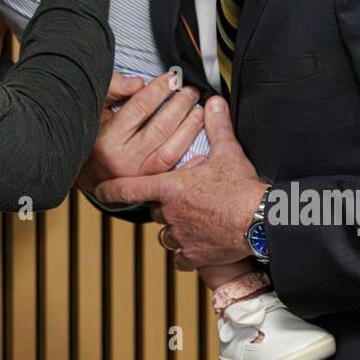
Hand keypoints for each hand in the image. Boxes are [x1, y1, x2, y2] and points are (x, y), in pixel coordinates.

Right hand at [75, 71, 203, 196]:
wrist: (89, 176)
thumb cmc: (93, 135)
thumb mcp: (95, 108)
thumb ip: (113, 89)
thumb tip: (138, 82)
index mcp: (108, 139)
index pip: (139, 108)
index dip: (158, 90)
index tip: (171, 78)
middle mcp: (124, 159)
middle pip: (160, 128)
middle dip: (180, 106)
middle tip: (190, 90)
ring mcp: (138, 176)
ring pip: (170, 151)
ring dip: (189, 128)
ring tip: (198, 110)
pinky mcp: (149, 185)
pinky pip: (174, 171)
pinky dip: (190, 158)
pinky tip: (201, 143)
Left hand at [93, 96, 265, 270]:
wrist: (260, 221)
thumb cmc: (241, 187)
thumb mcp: (228, 151)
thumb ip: (217, 125)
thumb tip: (214, 101)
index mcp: (170, 187)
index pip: (129, 188)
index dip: (110, 189)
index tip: (99, 191)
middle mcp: (169, 213)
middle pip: (154, 210)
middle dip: (164, 206)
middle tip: (184, 199)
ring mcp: (180, 236)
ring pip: (165, 235)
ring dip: (172, 229)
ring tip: (191, 221)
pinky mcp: (195, 255)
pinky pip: (180, 258)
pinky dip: (185, 254)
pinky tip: (196, 246)